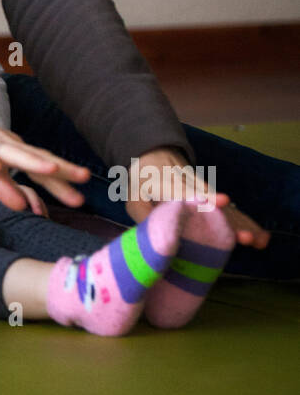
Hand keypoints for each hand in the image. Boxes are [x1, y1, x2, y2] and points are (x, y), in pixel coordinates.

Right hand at [0, 76, 89, 209]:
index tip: (86, 189)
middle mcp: (2, 143)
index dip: (64, 176)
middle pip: (34, 158)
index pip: (42, 163)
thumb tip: (25, 204)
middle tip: (84, 180)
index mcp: (10, 148)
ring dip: (30, 161)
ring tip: (51, 169)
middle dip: (60, 169)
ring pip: (9, 153)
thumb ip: (5, 184)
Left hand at [127, 149, 270, 249]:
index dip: (207, 198)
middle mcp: (191, 184)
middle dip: (230, 220)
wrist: (154, 153)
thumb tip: (157, 238)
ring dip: (242, 223)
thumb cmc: (142, 181)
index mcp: (168, 181)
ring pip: (225, 206)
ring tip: (260, 241)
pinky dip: (243, 223)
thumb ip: (144, 216)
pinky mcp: (211, 196)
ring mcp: (204, 189)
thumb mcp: (133, 197)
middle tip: (246, 237)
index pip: (189, 191)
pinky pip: (228, 210)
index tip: (225, 202)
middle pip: (216, 203)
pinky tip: (260, 238)